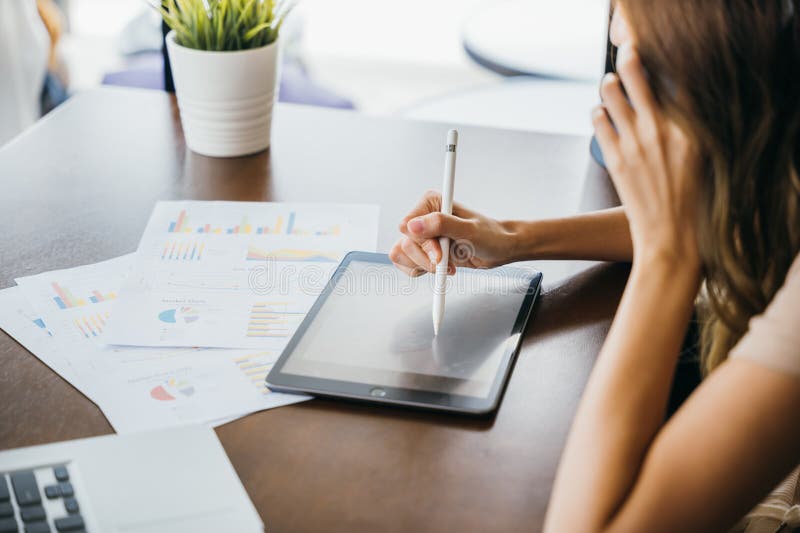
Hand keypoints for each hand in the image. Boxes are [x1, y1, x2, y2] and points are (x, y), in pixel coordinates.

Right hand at [389, 190, 513, 275]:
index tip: (440, 253)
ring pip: (402, 255)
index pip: (406, 226)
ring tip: (447, 265)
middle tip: (446, 262)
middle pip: (404, 244)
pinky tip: (441, 268)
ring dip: (424, 266)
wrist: (498, 249)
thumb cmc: (489, 235)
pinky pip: (407, 264)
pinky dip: (422, 271)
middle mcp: (423, 216)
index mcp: (431, 203)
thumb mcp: (468, 230)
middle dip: (425, 259)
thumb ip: (441, 224)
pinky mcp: (423, 249)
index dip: (422, 244)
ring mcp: (422, 234)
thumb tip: (412, 226)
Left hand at [593, 45, 700, 270]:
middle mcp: (661, 129)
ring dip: (610, 85)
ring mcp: (635, 142)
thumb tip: (669, 108)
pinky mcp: (615, 157)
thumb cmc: (690, 199)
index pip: (672, 82)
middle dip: (629, 60)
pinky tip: (601, 111)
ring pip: (613, 94)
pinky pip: (599, 120)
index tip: (653, 69)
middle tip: (626, 56)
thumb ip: (687, 129)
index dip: (659, 69)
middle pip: (638, 77)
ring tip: (611, 84)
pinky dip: (599, 112)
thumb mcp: (701, 157)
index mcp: (690, 128)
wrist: (671, 235)